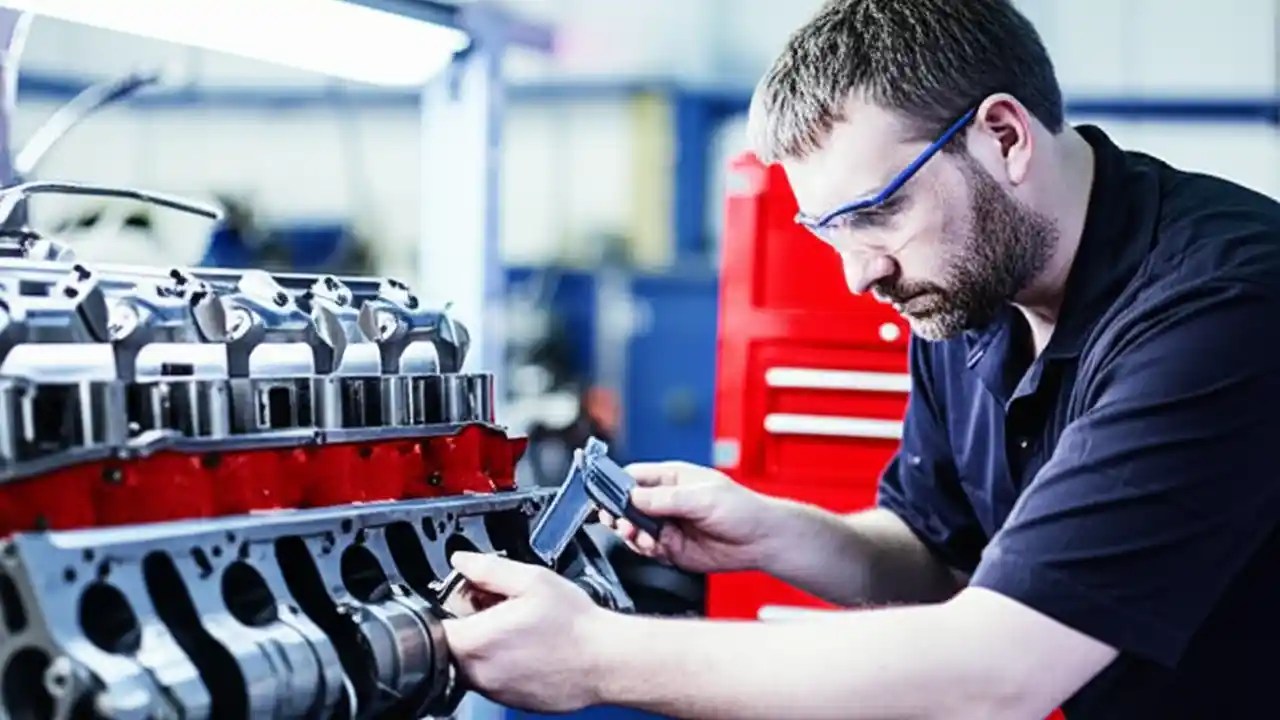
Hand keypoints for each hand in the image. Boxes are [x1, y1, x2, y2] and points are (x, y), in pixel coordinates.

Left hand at [440, 552, 613, 712]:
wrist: (607, 661)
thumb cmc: (574, 624)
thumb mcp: (532, 580)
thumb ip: (488, 569)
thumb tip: (462, 561)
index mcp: (475, 642)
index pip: (435, 627)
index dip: (450, 608)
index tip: (470, 599)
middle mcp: (479, 674)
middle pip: (453, 647)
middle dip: (470, 626)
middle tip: (500, 610)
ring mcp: (494, 692)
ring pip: (473, 665)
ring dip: (487, 647)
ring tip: (519, 630)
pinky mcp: (511, 702)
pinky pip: (494, 680)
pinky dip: (504, 665)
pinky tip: (530, 649)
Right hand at [602, 460, 784, 573]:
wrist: (761, 541)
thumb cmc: (742, 509)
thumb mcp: (702, 497)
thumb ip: (666, 498)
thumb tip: (635, 497)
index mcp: (672, 478)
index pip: (633, 477)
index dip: (616, 485)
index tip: (605, 495)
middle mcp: (666, 501)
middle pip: (627, 506)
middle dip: (619, 515)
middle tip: (618, 521)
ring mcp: (668, 525)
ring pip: (634, 530)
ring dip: (632, 535)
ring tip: (640, 536)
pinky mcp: (672, 548)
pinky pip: (648, 549)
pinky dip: (646, 550)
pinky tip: (654, 547)